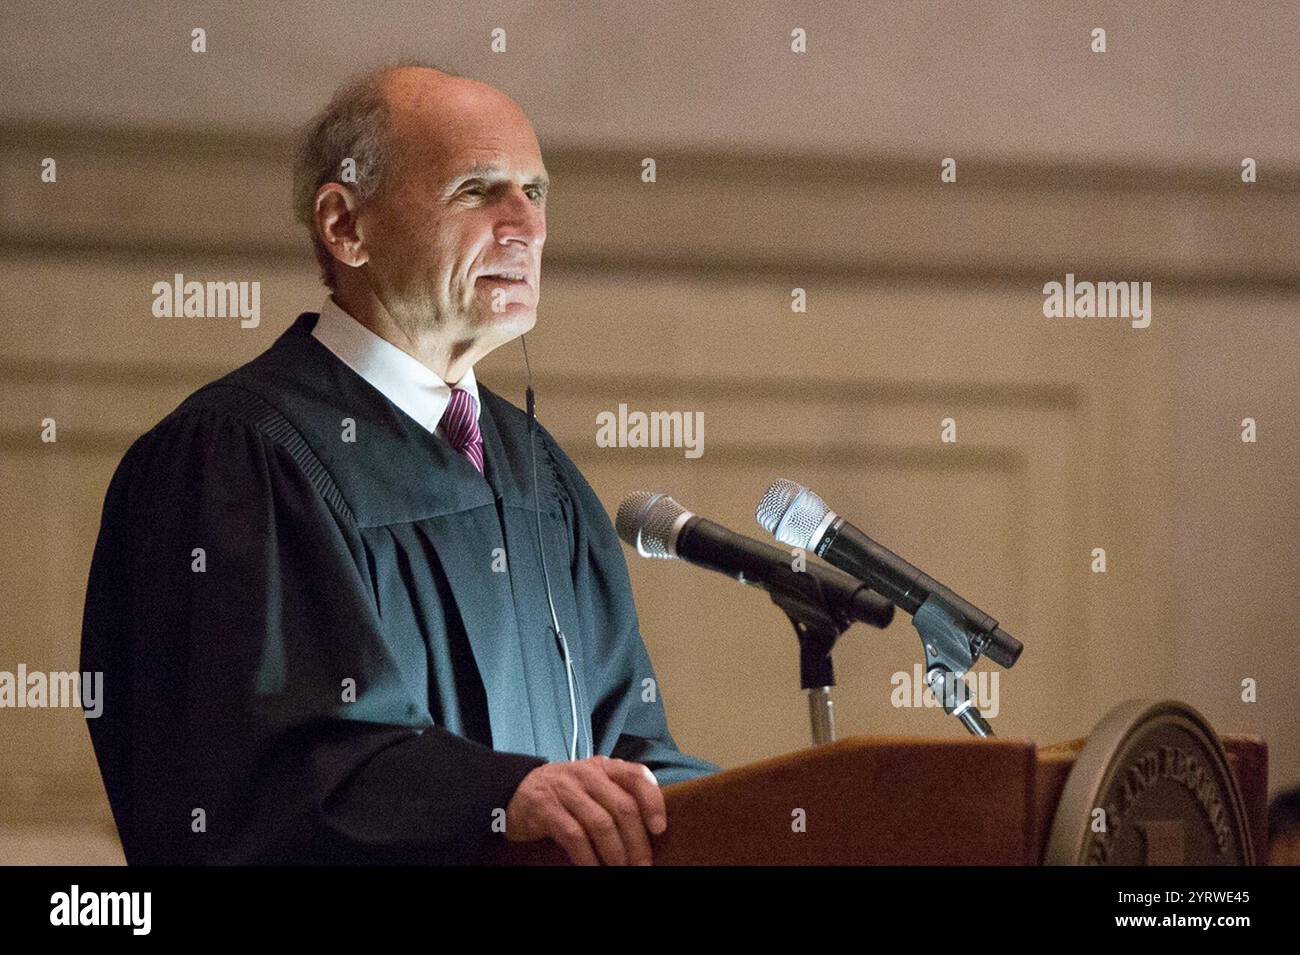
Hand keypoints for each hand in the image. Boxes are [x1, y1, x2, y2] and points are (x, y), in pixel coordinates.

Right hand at [504, 755, 666, 864]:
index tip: (659, 829)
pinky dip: (588, 858)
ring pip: (601, 824)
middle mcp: (588, 773)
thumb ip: (617, 794)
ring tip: (622, 871)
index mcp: (604, 767)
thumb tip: (651, 829)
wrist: (517, 790)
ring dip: (615, 854)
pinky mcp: (547, 809)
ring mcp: (566, 790)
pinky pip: (575, 837)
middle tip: (642, 865)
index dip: (653, 802)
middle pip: (623, 808)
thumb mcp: (593, 784)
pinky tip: (595, 870)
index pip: (637, 776)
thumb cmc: (566, 793)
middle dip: (637, 842)